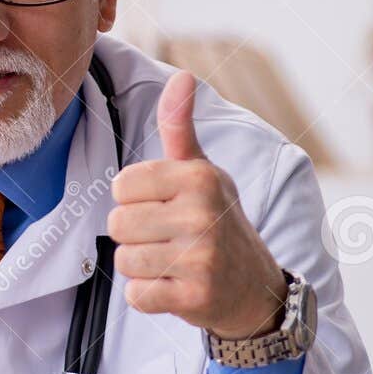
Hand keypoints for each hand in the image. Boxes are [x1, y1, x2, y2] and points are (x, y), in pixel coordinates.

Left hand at [107, 70, 287, 339]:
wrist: (254, 288)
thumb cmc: (217, 221)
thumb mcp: (202, 172)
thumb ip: (179, 127)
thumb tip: (182, 76)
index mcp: (199, 177)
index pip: (121, 185)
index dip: (134, 200)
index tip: (164, 207)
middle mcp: (202, 214)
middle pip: (117, 224)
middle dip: (136, 235)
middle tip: (170, 240)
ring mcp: (201, 257)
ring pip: (124, 260)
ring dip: (142, 266)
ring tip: (174, 262)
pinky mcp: (195, 297)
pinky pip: (136, 295)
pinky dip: (148, 297)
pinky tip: (176, 287)